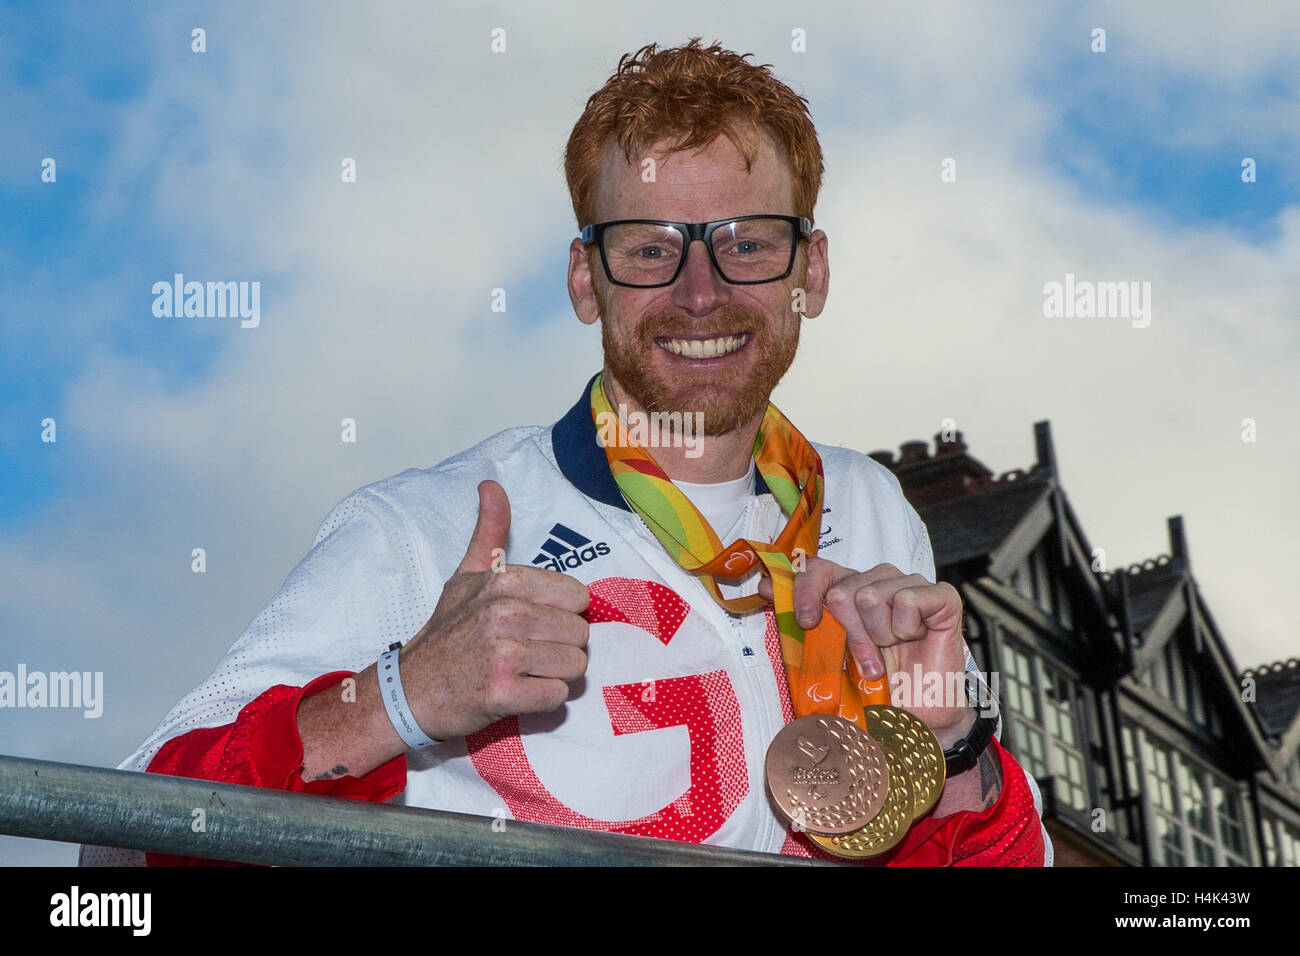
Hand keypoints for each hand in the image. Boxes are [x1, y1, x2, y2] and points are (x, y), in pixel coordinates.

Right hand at [397, 479, 591, 739]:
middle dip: (560, 648)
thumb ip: (489, 532)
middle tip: (527, 652)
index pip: (577, 597)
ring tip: (523, 672)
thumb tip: (491, 484)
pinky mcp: (503, 694)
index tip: (533, 623)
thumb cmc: (447, 633)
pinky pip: (557, 697)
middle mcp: (505, 614)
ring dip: (554, 675)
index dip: (561, 614)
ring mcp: (503, 655)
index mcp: (505, 582)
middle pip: (580, 634)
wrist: (409, 690)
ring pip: (574, 666)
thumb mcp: (466, 576)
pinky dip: (542, 701)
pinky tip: (517, 693)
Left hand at [759, 557, 973, 745]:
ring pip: (873, 595)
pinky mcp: (942, 597)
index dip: (806, 589)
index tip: (807, 622)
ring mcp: (910, 585)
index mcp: (849, 589)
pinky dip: (907, 627)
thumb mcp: (829, 655)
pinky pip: (909, 599)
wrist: (915, 719)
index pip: (819, 567)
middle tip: (867, 662)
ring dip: (878, 636)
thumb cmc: (872, 688)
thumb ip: (803, 619)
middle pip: (844, 590)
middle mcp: (878, 580)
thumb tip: (765, 586)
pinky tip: (914, 640)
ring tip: (890, 654)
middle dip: (849, 634)